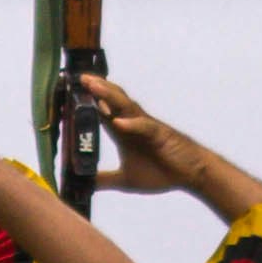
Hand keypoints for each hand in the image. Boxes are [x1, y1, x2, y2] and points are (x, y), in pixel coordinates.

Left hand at [88, 80, 188, 197]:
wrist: (191, 173)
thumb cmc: (162, 172)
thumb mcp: (126, 179)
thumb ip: (105, 179)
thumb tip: (84, 184)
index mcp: (123, 133)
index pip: (101, 112)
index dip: (86, 102)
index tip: (69, 92)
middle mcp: (133, 124)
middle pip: (112, 101)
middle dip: (95, 89)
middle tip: (78, 78)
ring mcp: (147, 127)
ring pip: (126, 106)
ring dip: (109, 96)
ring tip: (93, 86)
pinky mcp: (160, 134)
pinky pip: (145, 126)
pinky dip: (131, 124)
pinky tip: (119, 122)